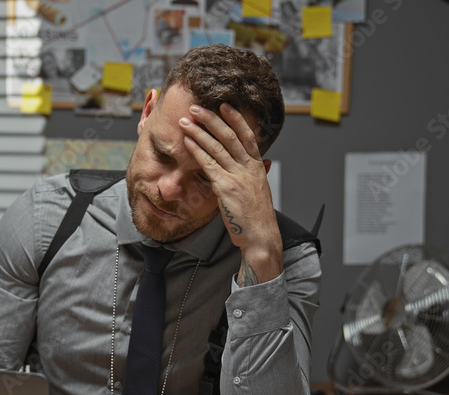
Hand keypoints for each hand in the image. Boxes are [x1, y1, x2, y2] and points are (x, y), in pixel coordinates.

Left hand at [180, 103, 282, 284]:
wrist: (260, 236)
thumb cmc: (257, 217)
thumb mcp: (260, 191)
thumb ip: (258, 175)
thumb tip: (264, 163)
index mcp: (258, 167)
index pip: (248, 135)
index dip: (236, 118)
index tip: (224, 105)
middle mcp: (248, 168)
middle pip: (229, 136)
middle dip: (211, 119)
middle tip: (196, 108)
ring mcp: (237, 176)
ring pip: (217, 147)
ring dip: (199, 132)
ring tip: (185, 121)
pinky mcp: (225, 187)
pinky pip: (208, 164)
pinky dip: (197, 151)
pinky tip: (187, 142)